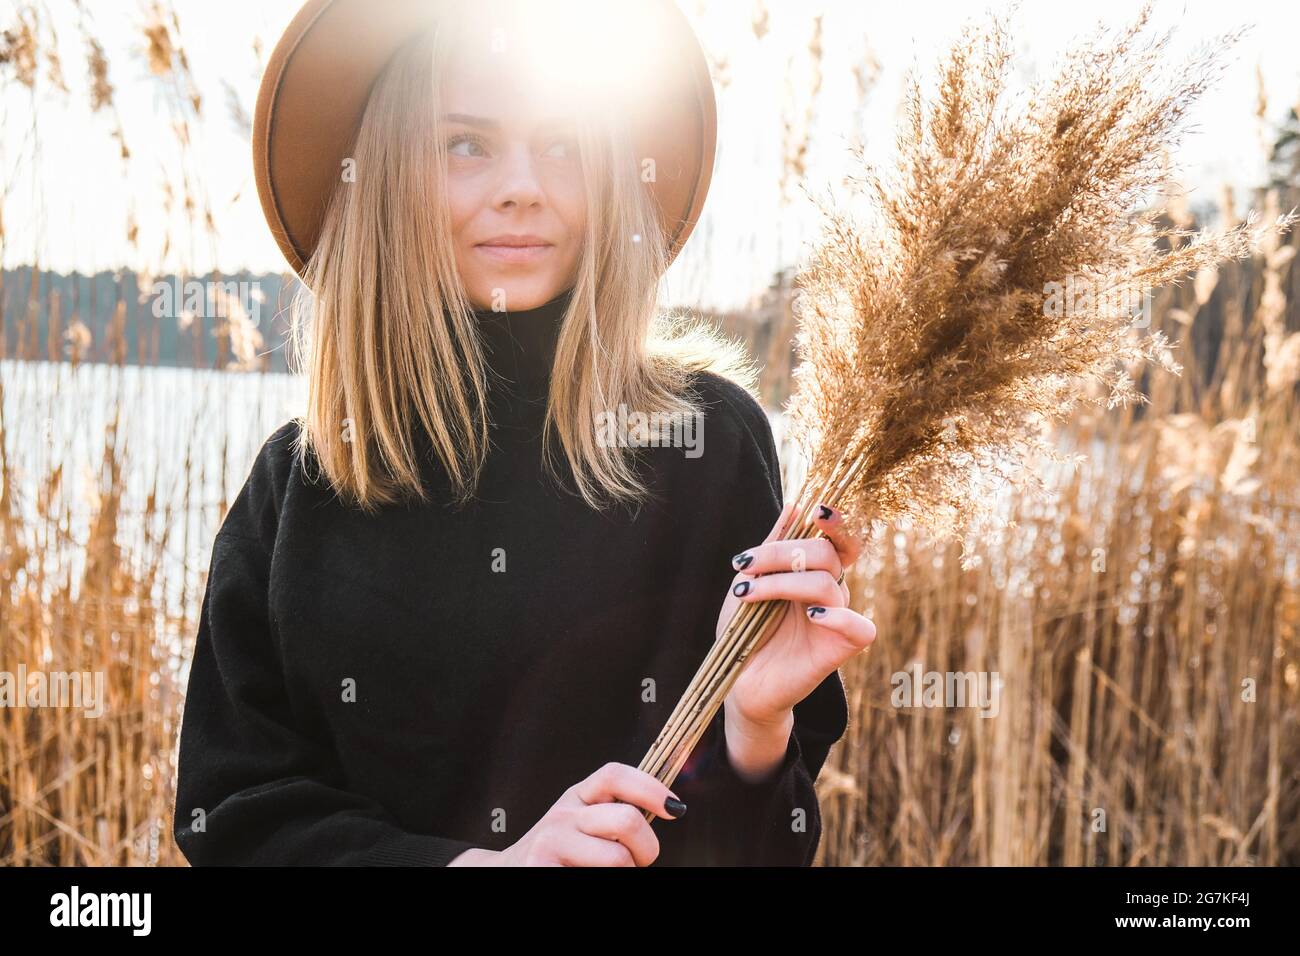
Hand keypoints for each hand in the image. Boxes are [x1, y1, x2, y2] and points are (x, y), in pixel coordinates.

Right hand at [460, 762, 685, 865]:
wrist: (503, 873)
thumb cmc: (557, 854)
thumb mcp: (580, 824)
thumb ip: (612, 815)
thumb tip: (669, 810)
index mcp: (576, 796)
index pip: (615, 775)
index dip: (650, 787)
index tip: (675, 808)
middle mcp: (562, 814)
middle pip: (628, 820)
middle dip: (647, 849)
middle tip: (639, 862)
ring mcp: (551, 843)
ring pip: (618, 859)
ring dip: (627, 873)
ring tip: (609, 875)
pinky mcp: (542, 869)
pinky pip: (598, 881)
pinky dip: (605, 885)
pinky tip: (586, 880)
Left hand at [718, 501, 876, 728]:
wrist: (737, 680)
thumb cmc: (745, 630)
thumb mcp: (750, 582)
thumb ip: (772, 547)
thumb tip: (792, 506)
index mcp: (813, 573)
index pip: (838, 540)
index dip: (836, 522)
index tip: (816, 509)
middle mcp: (831, 592)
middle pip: (827, 554)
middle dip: (780, 553)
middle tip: (743, 565)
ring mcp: (837, 620)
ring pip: (828, 584)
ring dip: (780, 583)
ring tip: (746, 595)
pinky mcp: (840, 650)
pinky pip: (860, 627)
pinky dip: (838, 616)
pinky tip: (811, 615)